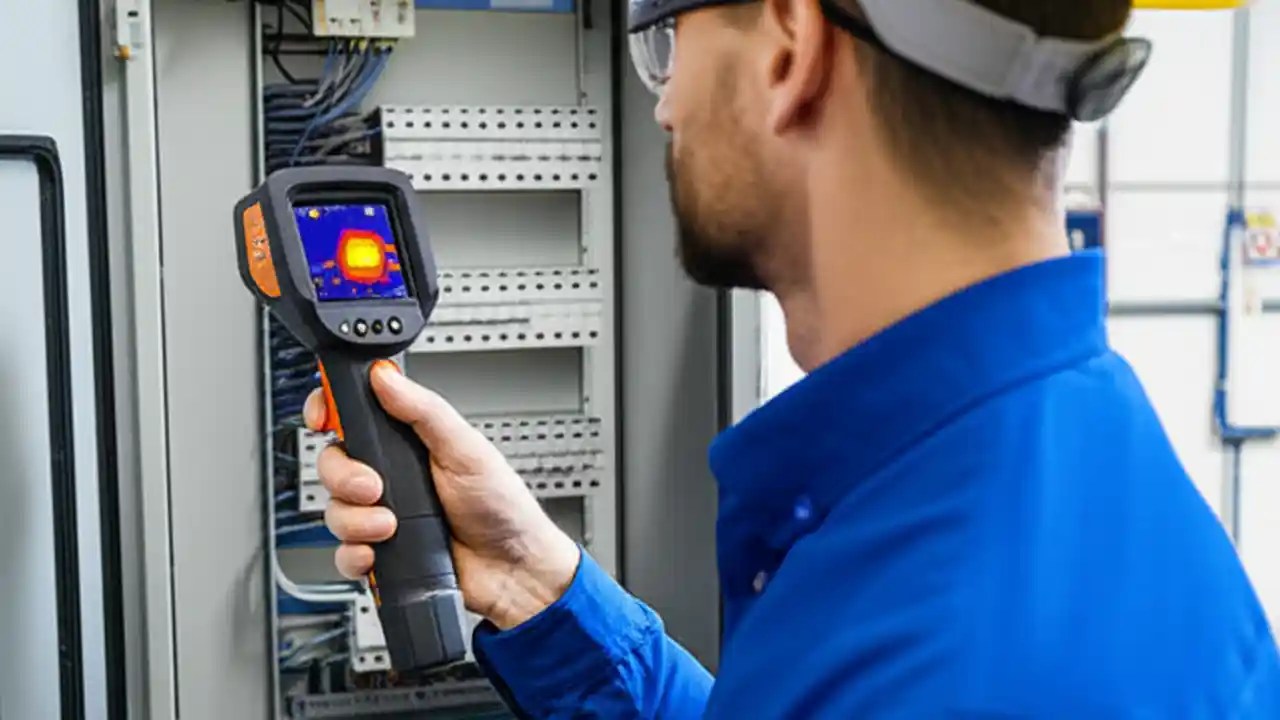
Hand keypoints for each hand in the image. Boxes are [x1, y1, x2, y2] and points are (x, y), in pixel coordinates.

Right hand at [304, 364, 580, 629]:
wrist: (512, 570)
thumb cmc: (502, 506)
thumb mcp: (466, 449)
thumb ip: (424, 412)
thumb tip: (386, 376)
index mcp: (407, 442)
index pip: (353, 416)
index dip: (328, 411)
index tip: (323, 417)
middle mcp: (391, 476)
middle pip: (333, 464)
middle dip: (344, 477)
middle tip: (374, 487)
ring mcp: (383, 515)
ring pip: (334, 510)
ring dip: (356, 520)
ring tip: (392, 526)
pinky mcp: (380, 553)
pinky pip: (342, 553)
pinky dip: (355, 555)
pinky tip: (379, 552)